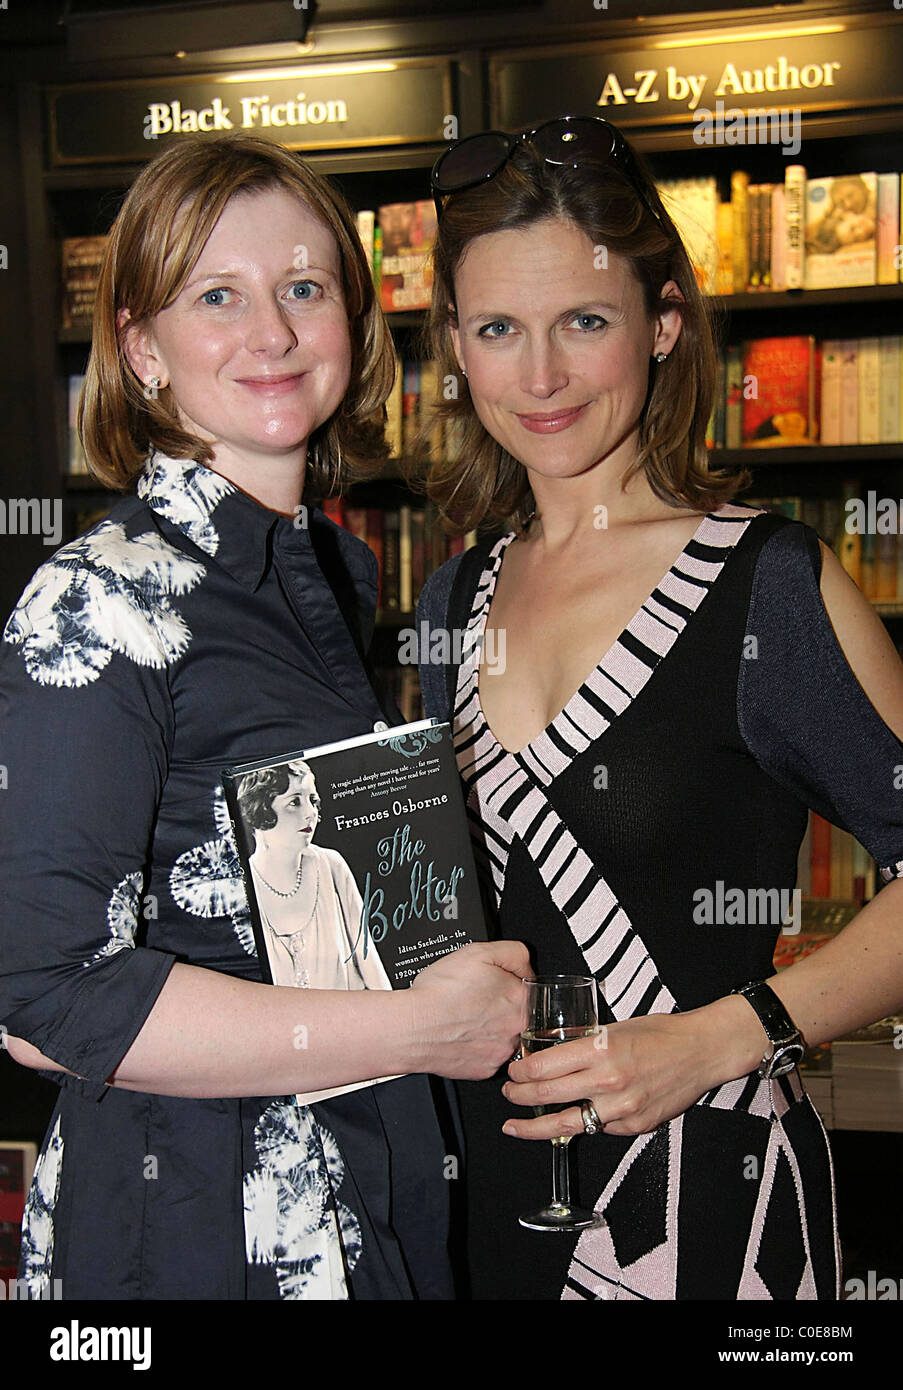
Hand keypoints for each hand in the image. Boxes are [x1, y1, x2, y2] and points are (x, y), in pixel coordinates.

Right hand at [410, 941, 531, 1080]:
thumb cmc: (439, 992)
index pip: (525, 987)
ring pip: (502, 1035)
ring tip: (464, 1018)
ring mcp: (502, 1051)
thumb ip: (513, 953)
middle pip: (515, 1012)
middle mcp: (517, 1028)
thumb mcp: (479, 951)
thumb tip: (524, 966)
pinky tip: (460, 1035)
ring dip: (488, 1028)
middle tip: (473, 1001)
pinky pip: (487, 1055)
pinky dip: (476, 1047)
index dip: (504, 981)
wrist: (413, 1027)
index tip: (488, 984)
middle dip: (497, 1006)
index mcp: (520, 998)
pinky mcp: (486, 1069)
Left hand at [501, 999, 763, 1138]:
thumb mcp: (615, 1028)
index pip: (543, 1068)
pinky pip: (599, 1129)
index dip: (520, 1073)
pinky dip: (582, 1124)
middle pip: (546, 1097)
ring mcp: (622, 1109)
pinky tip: (572, 1119)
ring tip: (517, 1126)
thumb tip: (552, 1058)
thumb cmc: (660, 1033)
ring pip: (566, 1124)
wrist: (701, 1052)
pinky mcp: (634, 1126)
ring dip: (536, 1127)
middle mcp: (608, 1082)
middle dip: (518, 1098)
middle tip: (507, 1096)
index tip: (511, 1072)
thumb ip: (585, 1046)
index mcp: (600, 1050)